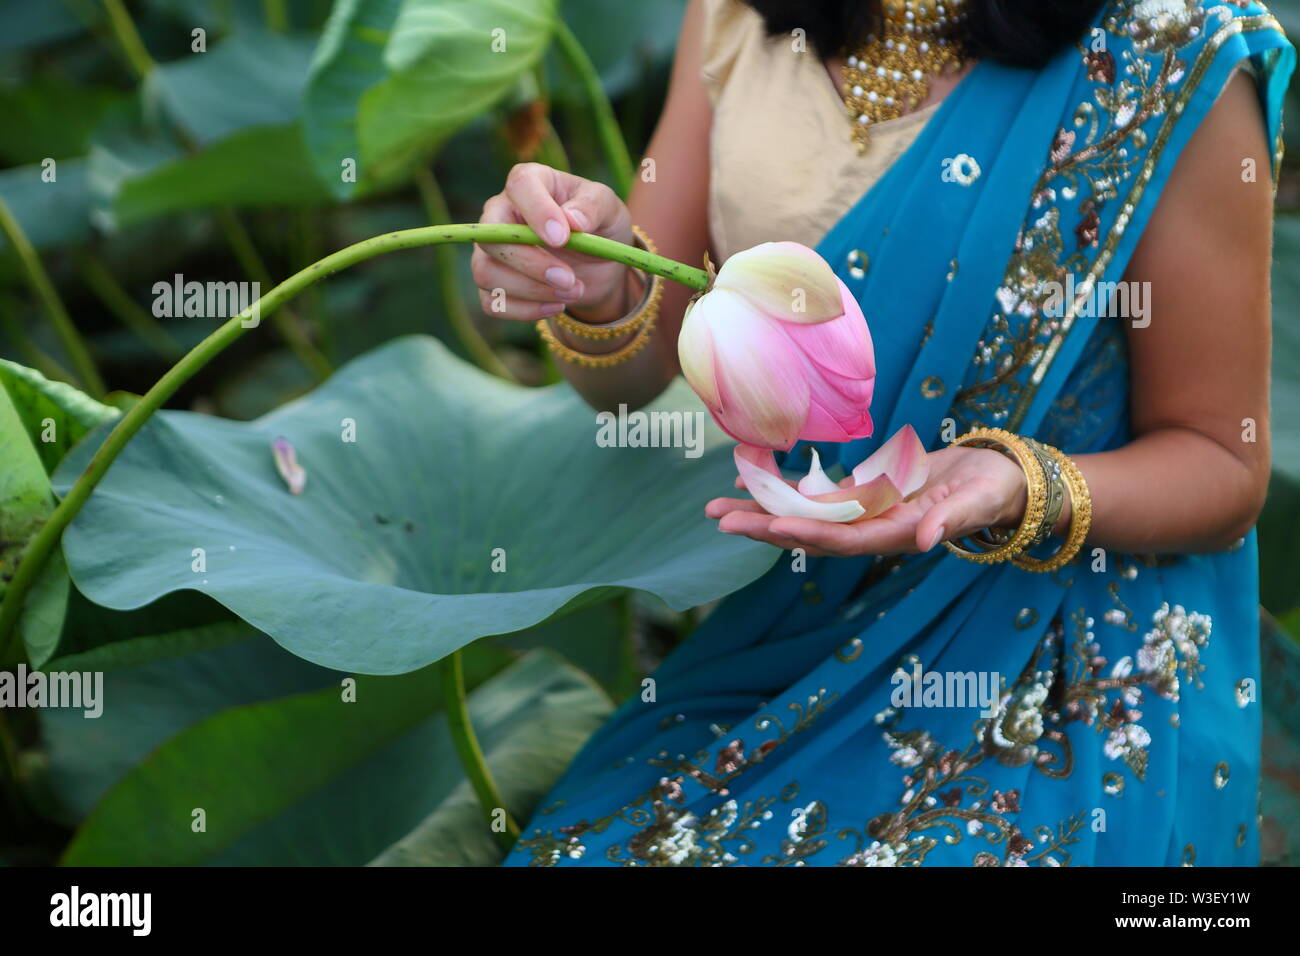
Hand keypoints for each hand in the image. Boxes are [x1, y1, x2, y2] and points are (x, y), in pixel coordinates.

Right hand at [472, 163, 634, 323]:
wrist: (598, 264)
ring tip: (574, 292)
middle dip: (531, 264)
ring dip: (532, 291)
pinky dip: (525, 311)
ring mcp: (492, 251)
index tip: (561, 237)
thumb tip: (573, 220)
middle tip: (570, 280)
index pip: (520, 186)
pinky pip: (492, 303)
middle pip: (492, 238)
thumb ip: (593, 207)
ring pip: (487, 273)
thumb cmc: (599, 225)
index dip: (537, 211)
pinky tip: (556, 306)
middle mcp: (501, 213)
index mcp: (531, 183)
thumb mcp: (609, 209)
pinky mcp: (493, 285)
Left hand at [705, 445, 1030, 556]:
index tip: (774, 524)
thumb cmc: (993, 491)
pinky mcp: (862, 497)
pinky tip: (752, 480)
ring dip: (762, 511)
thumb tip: (923, 541)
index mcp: (895, 536)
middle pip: (810, 533)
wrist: (999, 482)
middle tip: (719, 517)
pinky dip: (784, 489)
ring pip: (805, 516)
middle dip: (765, 526)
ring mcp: (863, 516)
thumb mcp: (977, 502)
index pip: (844, 540)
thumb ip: (950, 522)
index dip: (808, 532)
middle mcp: (871, 531)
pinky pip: (816, 496)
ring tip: (717, 506)